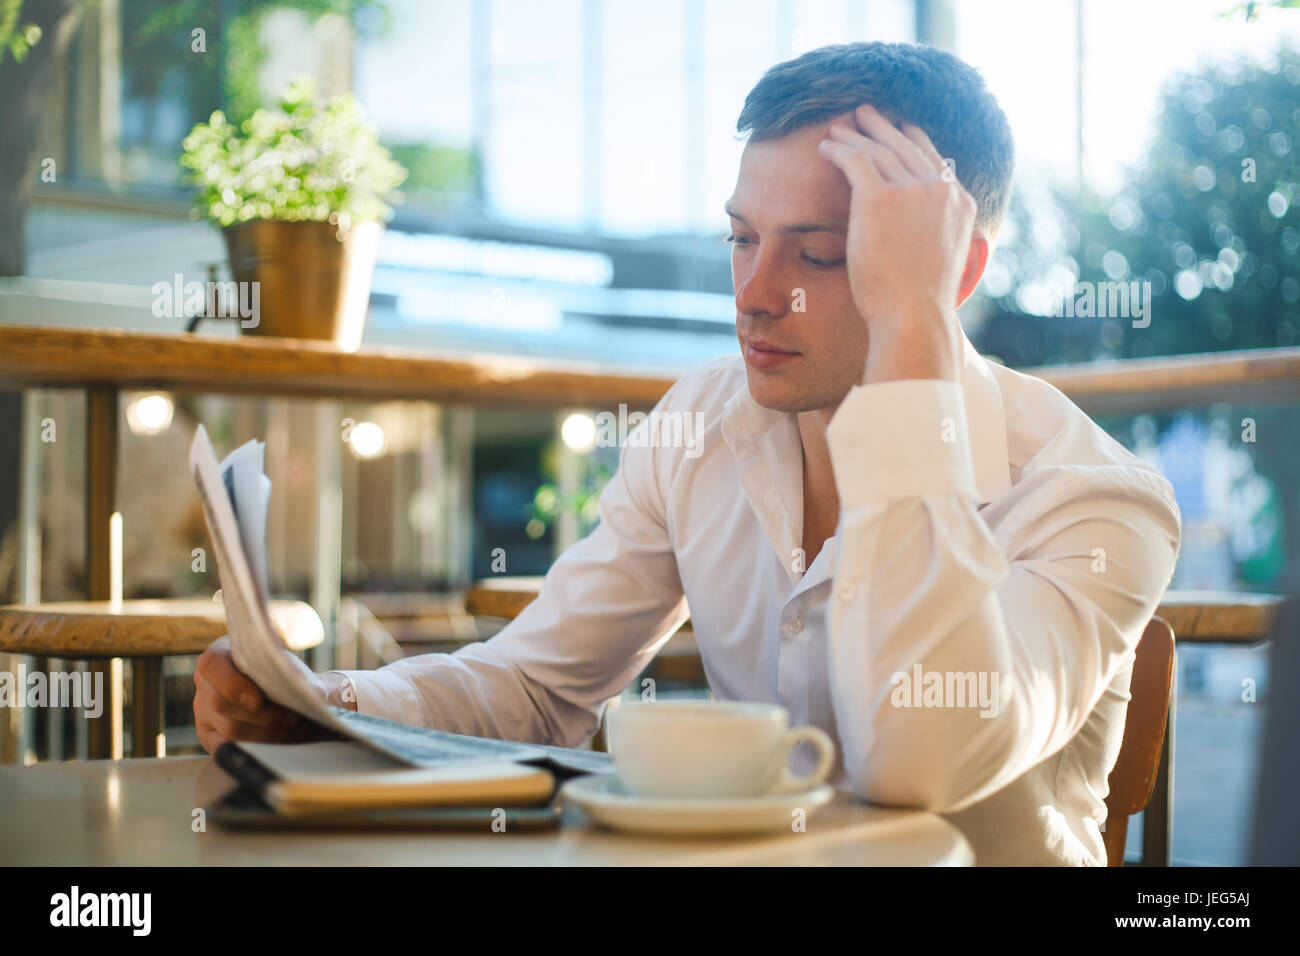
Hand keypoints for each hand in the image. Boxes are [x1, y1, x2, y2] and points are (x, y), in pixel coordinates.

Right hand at [193, 635, 329, 753]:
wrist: (273, 683)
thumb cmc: (275, 667)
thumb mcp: (284, 660)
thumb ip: (296, 670)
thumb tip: (318, 695)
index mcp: (218, 656)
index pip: (213, 667)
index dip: (232, 685)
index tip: (258, 700)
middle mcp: (204, 684)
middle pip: (223, 704)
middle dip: (263, 715)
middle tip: (293, 717)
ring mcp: (203, 712)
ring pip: (230, 729)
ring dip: (267, 733)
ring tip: (295, 729)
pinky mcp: (209, 736)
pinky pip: (229, 748)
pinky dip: (259, 747)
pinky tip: (282, 742)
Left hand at [816, 103, 977, 382]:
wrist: (914, 314)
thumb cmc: (922, 304)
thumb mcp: (942, 263)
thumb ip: (938, 239)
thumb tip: (925, 244)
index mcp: (960, 204)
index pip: (935, 162)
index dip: (915, 142)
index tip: (902, 130)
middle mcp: (939, 189)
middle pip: (907, 147)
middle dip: (884, 128)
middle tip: (867, 114)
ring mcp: (911, 190)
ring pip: (879, 149)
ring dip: (857, 134)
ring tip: (840, 126)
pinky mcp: (878, 196)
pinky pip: (855, 160)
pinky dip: (839, 149)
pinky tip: (826, 146)